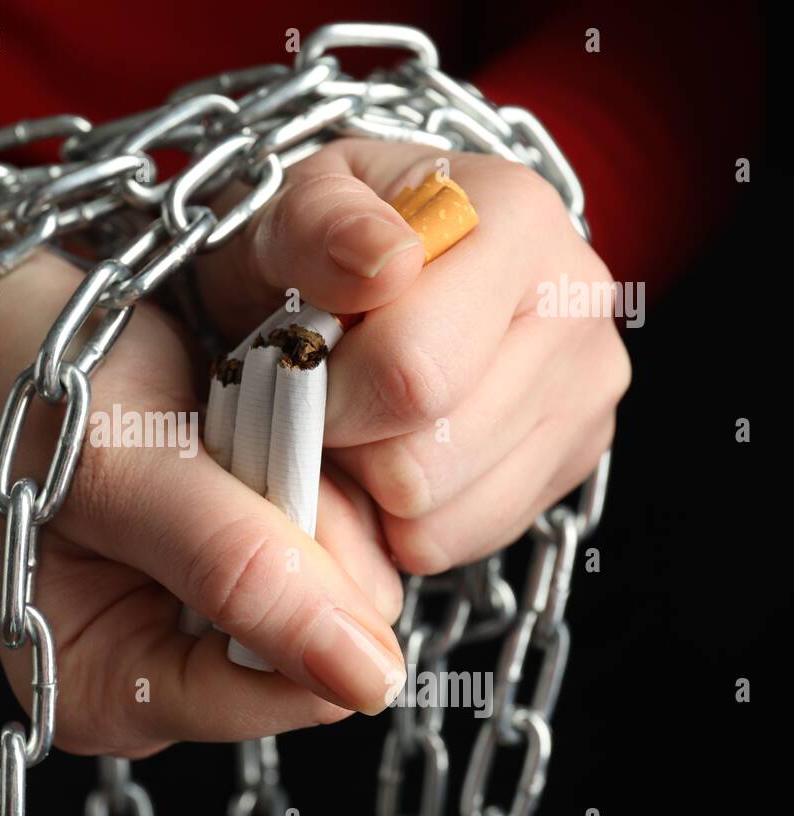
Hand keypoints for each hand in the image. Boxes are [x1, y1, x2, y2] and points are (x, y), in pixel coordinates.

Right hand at [0, 250, 410, 757]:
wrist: (17, 322)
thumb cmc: (30, 388)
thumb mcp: (120, 465)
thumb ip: (237, 570)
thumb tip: (372, 682)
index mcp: (110, 688)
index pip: (291, 693)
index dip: (314, 581)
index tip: (270, 468)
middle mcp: (171, 674)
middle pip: (334, 636)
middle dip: (314, 522)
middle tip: (239, 432)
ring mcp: (215, 621)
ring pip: (356, 579)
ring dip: (324, 479)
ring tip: (240, 421)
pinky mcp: (250, 566)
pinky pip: (349, 533)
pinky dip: (326, 465)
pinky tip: (264, 425)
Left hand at [197, 139, 629, 574]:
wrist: (367, 269)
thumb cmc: (324, 243)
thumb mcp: (292, 211)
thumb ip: (318, 224)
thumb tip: (384, 262)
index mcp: (516, 219)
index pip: (412, 371)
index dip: (327, 393)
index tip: (299, 368)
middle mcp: (574, 303)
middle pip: (427, 460)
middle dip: (349, 443)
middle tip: (326, 395)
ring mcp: (586, 388)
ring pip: (440, 515)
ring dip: (371, 484)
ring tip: (362, 414)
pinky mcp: (574, 458)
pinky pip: (458, 540)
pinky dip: (404, 516)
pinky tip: (395, 446)